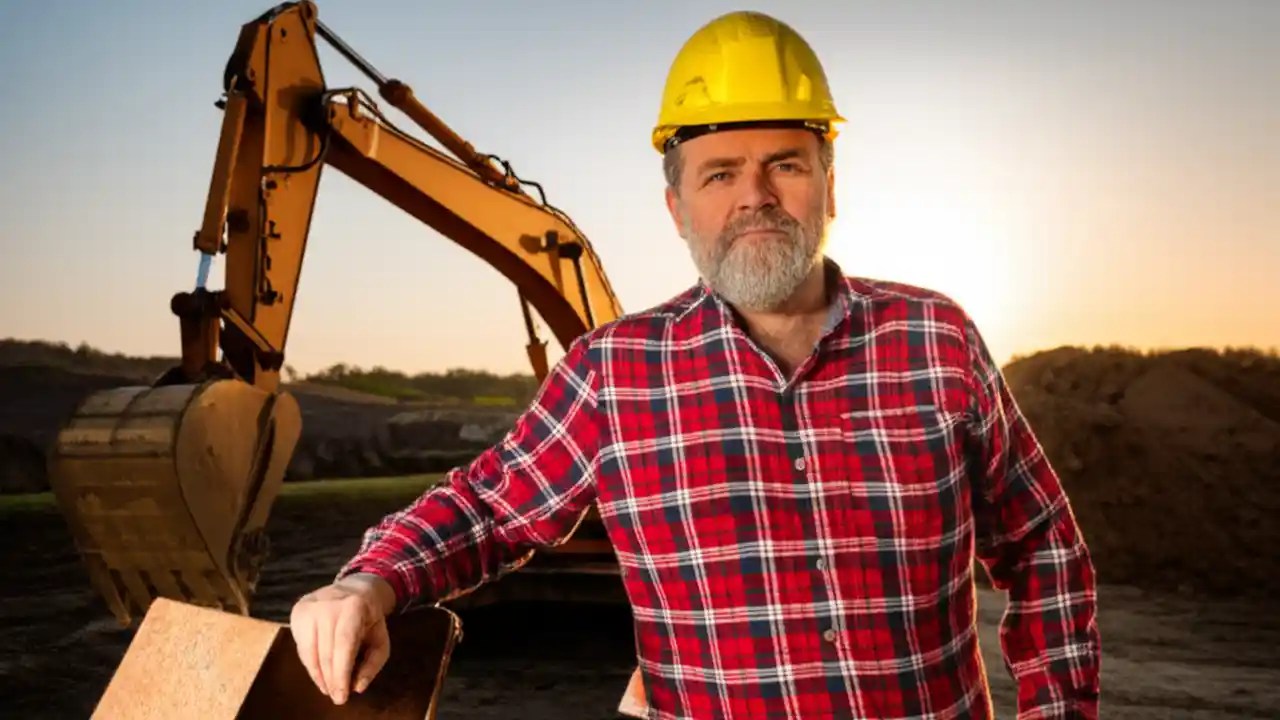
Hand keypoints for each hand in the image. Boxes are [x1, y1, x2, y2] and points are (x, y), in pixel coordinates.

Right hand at [289, 573, 395, 704]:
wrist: (354, 589)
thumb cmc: (369, 618)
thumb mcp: (380, 638)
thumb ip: (373, 663)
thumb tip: (358, 686)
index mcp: (354, 606)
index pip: (344, 645)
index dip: (341, 674)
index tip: (342, 696)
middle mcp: (328, 604)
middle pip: (326, 652)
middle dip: (331, 679)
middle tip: (337, 697)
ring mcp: (310, 606)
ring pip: (311, 652)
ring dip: (319, 676)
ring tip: (328, 688)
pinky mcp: (298, 612)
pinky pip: (301, 647)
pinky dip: (310, 665)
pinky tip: (319, 674)